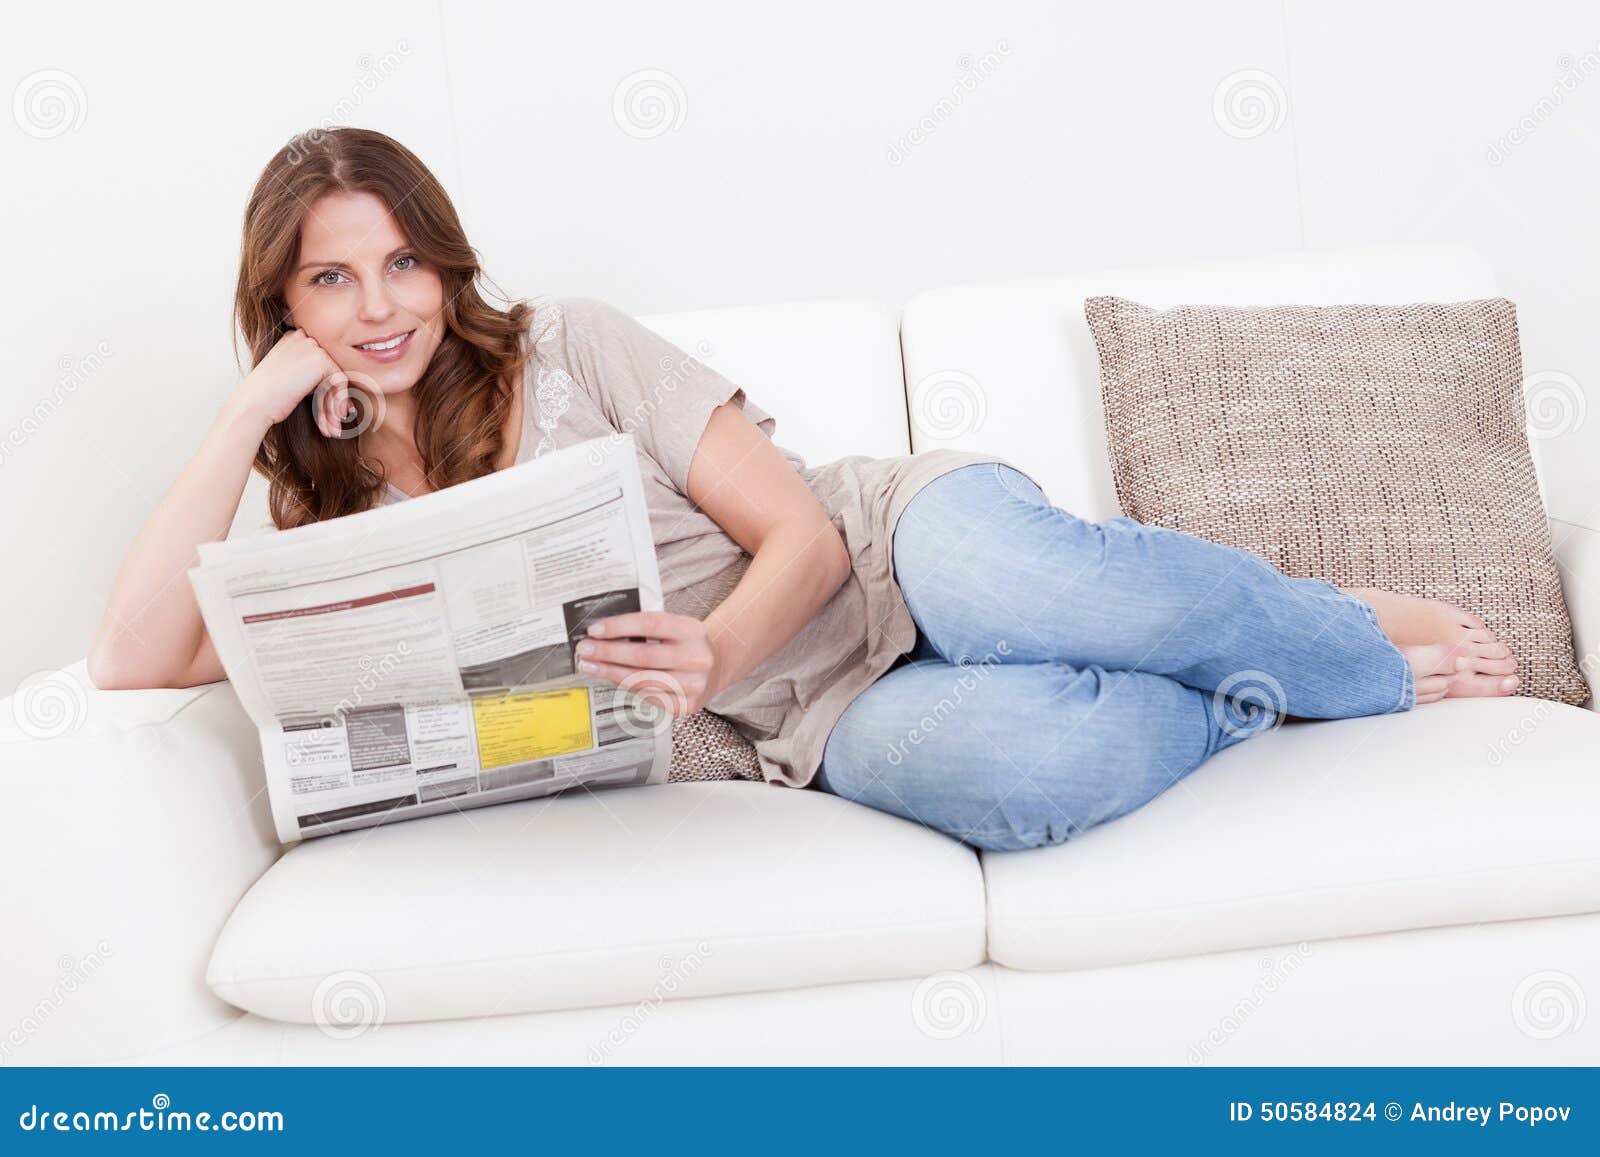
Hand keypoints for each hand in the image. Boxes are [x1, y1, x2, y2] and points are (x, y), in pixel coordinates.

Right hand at [233, 328, 350, 435]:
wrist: (252, 406)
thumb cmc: (266, 399)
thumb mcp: (290, 380)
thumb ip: (310, 374)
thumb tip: (342, 385)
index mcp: (293, 340)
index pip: (321, 365)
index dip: (328, 392)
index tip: (333, 414)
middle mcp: (303, 338)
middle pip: (330, 373)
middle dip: (332, 402)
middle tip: (333, 427)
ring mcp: (311, 346)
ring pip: (336, 380)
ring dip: (334, 408)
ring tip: (332, 430)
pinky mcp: (320, 359)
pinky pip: (340, 383)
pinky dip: (338, 404)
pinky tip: (331, 423)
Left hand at [575, 611, 720, 716]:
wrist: (717, 667)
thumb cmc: (686, 644)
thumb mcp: (676, 627)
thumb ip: (647, 627)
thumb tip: (603, 632)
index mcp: (693, 630)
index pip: (651, 624)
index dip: (620, 627)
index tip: (595, 630)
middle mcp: (697, 658)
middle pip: (644, 656)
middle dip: (608, 653)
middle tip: (585, 650)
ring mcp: (694, 685)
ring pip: (643, 680)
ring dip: (611, 673)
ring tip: (591, 666)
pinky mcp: (687, 705)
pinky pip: (649, 697)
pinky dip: (627, 687)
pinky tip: (611, 678)